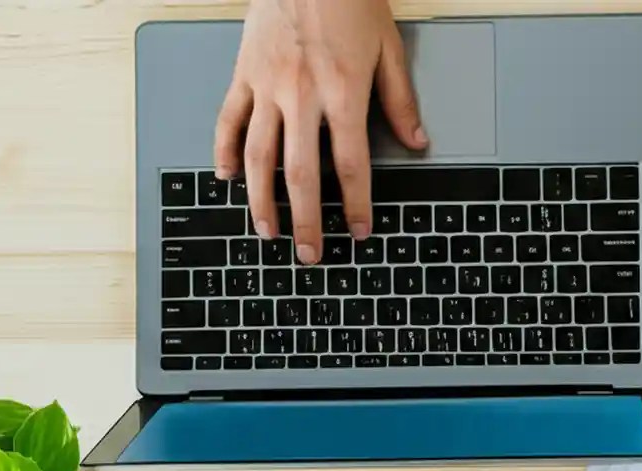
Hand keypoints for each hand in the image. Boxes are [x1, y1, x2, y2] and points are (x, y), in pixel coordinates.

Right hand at [215, 0, 427, 263]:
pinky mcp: (243, 73)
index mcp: (342, 91)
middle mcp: (301, 94)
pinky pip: (229, 120)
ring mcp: (266, 85)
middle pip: (302, 172)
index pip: (351, 163)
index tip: (360, 231)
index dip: (358, 203)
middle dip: (307, 219)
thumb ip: (400, 100)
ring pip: (258, 155)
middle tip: (310, 253)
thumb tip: (417, 142)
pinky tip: (227, 179)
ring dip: (262, 200)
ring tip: (268, 230)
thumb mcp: (387, 46)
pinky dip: (225, 152)